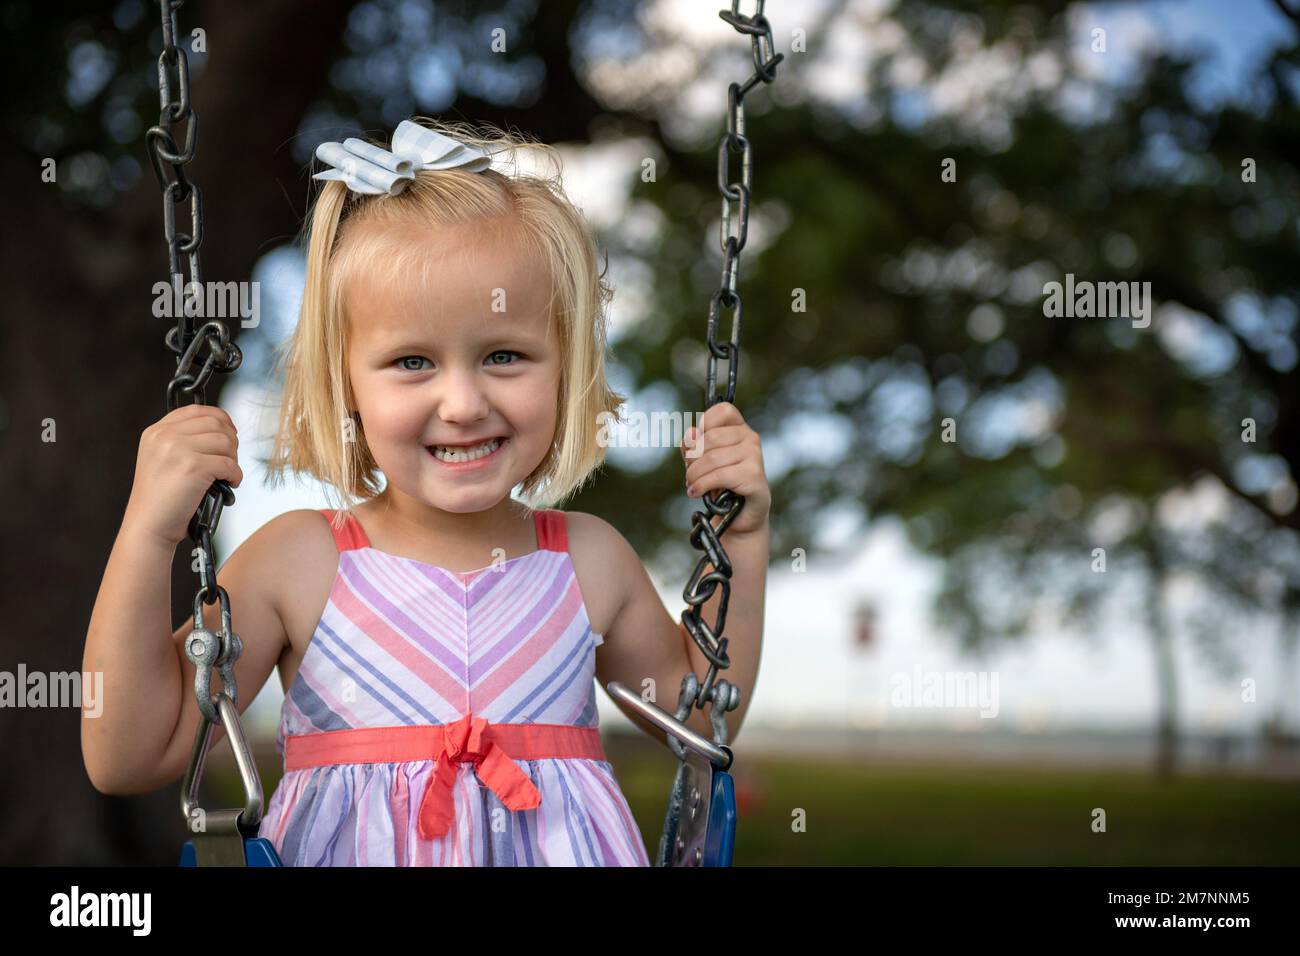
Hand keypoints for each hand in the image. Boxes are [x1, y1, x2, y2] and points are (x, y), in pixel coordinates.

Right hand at [123, 404, 243, 548]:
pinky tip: (230, 484)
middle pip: (216, 423)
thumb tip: (223, 428)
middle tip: (230, 460)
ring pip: (226, 442)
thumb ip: (183, 441)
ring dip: (234, 459)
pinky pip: (229, 464)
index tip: (230, 433)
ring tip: (227, 474)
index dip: (220, 419)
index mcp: (156, 431)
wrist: (148, 526)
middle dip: (231, 441)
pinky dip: (236, 476)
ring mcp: (177, 449)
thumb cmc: (162, 499)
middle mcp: (164, 436)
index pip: (197, 410)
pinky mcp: (192, 467)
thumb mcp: (163, 459)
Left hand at [680, 401, 769, 536]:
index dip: (703, 425)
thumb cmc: (720, 484)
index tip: (696, 446)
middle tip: (690, 475)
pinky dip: (702, 485)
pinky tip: (696, 492)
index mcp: (739, 428)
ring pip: (712, 458)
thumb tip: (691, 434)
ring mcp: (755, 456)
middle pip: (710, 438)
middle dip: (692, 458)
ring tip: (692, 485)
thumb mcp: (700, 461)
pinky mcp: (755, 476)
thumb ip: (693, 445)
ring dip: (694, 475)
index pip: (722, 411)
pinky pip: (720, 475)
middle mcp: (750, 438)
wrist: (738, 516)